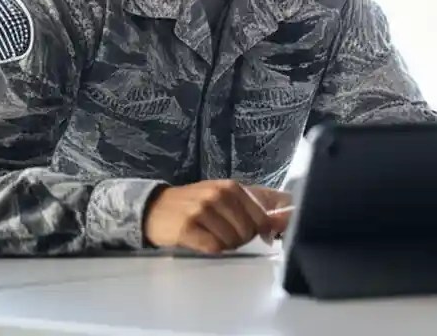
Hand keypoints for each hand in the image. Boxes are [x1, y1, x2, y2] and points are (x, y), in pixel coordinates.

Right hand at [142, 180, 291, 253]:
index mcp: (231, 187)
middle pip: (247, 231)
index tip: (250, 234)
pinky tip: (201, 241)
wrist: (155, 208)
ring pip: (231, 241)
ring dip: (224, 244)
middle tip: (223, 233)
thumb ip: (251, 206)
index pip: (261, 217)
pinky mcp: (188, 227)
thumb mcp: (223, 196)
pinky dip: (211, 248)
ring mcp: (202, 210)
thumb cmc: (195, 204)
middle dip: (239, 239)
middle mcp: (218, 195)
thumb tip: (280, 222)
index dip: (258, 231)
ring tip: (211, 235)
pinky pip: (213, 247)